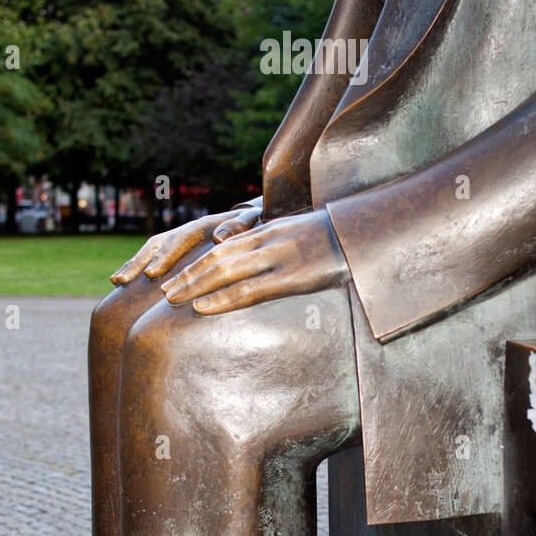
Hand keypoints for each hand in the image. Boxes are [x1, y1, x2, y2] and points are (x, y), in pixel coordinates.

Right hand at [109, 198, 262, 285]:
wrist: (250, 219)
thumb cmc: (251, 224)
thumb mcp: (250, 223)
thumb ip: (237, 227)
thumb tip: (218, 238)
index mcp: (200, 227)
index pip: (178, 241)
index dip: (164, 258)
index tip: (152, 274)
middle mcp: (184, 233)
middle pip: (157, 246)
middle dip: (140, 263)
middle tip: (123, 280)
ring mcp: (178, 241)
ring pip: (150, 251)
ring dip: (133, 265)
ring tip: (116, 281)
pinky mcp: (176, 251)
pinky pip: (152, 258)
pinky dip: (136, 268)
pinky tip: (120, 282)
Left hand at [161, 208, 349, 313]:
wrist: (372, 233)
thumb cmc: (342, 238)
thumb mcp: (306, 235)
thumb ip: (281, 245)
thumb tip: (264, 261)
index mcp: (272, 229)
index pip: (225, 244)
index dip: (197, 260)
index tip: (177, 273)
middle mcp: (270, 238)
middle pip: (217, 256)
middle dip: (188, 273)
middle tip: (164, 290)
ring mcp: (280, 256)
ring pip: (225, 270)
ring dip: (195, 284)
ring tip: (172, 298)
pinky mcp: (293, 277)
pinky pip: (250, 289)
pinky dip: (222, 298)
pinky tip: (202, 307)